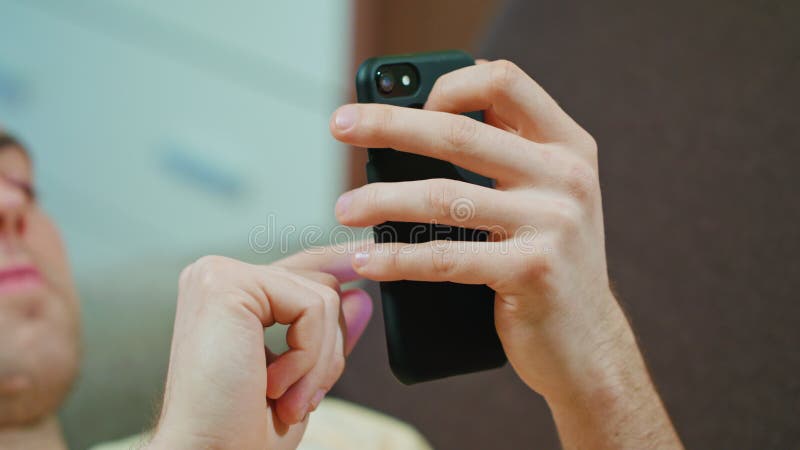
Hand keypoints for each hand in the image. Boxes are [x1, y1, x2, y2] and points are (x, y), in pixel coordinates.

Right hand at [149, 247, 371, 449]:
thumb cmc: (241, 429)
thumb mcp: (300, 376)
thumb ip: (326, 334)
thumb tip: (361, 297)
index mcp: (230, 294)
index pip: (300, 270)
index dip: (341, 268)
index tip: (370, 281)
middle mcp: (218, 276)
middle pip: (320, 285)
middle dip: (328, 348)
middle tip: (302, 401)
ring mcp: (219, 275)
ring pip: (322, 296)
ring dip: (319, 362)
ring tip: (287, 403)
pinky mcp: (226, 284)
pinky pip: (311, 307)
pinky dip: (308, 357)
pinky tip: (274, 387)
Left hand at [331, 60, 680, 447]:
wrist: (588, 343)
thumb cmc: (548, 262)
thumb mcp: (544, 196)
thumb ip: (503, 158)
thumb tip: (412, 126)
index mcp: (566, 145)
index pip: (503, 81)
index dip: (449, 86)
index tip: (408, 105)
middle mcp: (565, 175)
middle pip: (458, 131)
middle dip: (387, 124)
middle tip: (339, 125)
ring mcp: (553, 222)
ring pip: (443, 196)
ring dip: (380, 199)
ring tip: (344, 208)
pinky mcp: (532, 270)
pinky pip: (445, 258)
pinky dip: (397, 257)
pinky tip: (367, 259)